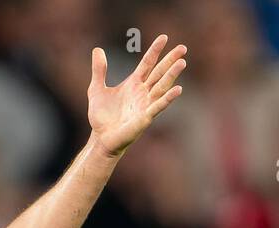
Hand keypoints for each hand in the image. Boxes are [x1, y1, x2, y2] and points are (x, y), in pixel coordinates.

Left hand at [88, 35, 186, 157]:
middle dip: (170, 60)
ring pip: (162, 87)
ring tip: (182, 62)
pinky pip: (158, 106)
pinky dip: (167, 98)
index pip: (147, 63)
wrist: (100, 138)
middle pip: (159, 72)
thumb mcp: (96, 89)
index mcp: (133, 83)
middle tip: (183, 48)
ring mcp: (145, 105)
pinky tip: (178, 90)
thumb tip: (97, 50)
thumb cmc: (101, 116)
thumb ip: (99, 70)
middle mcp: (143, 92)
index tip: (164, 37)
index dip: (155, 50)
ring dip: (172, 75)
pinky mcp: (145, 118)